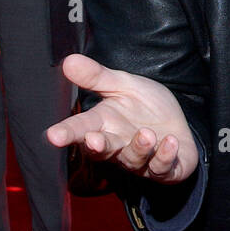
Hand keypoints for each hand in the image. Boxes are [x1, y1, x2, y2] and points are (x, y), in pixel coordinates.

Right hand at [46, 53, 198, 182]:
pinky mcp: (163, 170)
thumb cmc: (144, 104)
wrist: (176, 121)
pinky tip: (170, 141)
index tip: (53, 136)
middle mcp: (117, 146)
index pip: (80, 129)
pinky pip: (162, 168)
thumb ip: (96, 77)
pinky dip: (166, 156)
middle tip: (93, 140)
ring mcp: (139, 161)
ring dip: (139, 148)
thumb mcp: (122, 85)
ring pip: (133, 160)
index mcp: (103, 125)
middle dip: (97, 147)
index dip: (66, 133)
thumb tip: (68, 60)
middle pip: (102, 150)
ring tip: (146, 133)